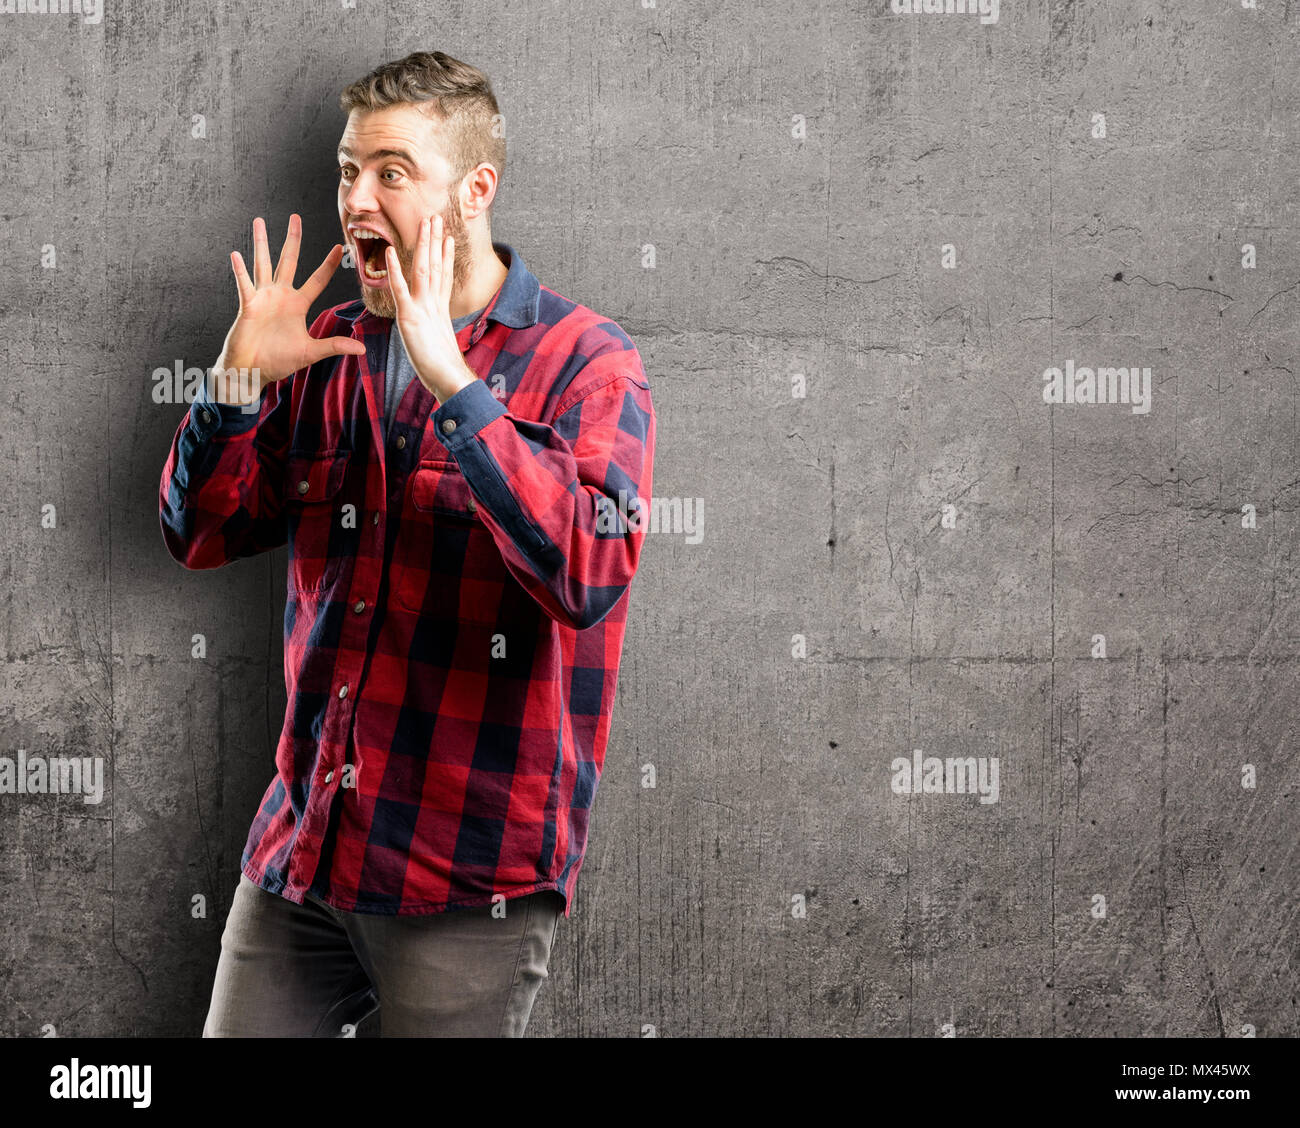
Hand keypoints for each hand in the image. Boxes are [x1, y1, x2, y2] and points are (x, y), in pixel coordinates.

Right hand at [211, 214, 365, 402]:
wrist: (252, 371)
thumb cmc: (278, 361)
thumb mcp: (311, 352)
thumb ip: (335, 346)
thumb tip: (362, 349)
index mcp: (298, 304)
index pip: (317, 279)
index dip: (328, 264)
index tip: (338, 247)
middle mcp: (280, 295)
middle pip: (288, 260)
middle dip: (293, 239)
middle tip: (296, 216)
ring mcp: (263, 297)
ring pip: (263, 264)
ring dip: (261, 242)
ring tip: (259, 220)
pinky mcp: (248, 305)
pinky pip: (244, 284)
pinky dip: (240, 271)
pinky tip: (236, 254)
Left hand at [385, 214, 476, 403]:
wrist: (449, 378)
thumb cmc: (445, 369)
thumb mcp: (440, 346)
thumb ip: (438, 333)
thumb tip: (439, 334)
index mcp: (440, 311)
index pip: (443, 277)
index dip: (445, 256)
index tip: (447, 238)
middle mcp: (433, 304)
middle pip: (436, 266)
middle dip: (436, 241)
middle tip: (436, 219)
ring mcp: (422, 308)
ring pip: (423, 269)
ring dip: (423, 244)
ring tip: (425, 223)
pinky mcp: (410, 317)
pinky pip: (400, 289)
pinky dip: (395, 269)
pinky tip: (391, 252)